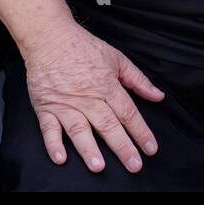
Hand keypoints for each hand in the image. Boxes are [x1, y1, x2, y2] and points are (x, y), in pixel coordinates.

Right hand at [21, 20, 163, 172]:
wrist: (51, 38)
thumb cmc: (84, 48)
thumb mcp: (117, 59)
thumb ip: (138, 80)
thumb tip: (158, 96)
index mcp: (107, 86)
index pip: (128, 113)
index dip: (141, 132)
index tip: (151, 148)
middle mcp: (88, 98)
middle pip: (108, 125)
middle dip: (122, 147)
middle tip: (134, 165)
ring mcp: (66, 104)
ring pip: (79, 130)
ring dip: (89, 149)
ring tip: (99, 166)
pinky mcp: (46, 107)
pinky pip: (49, 128)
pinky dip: (53, 144)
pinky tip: (61, 158)